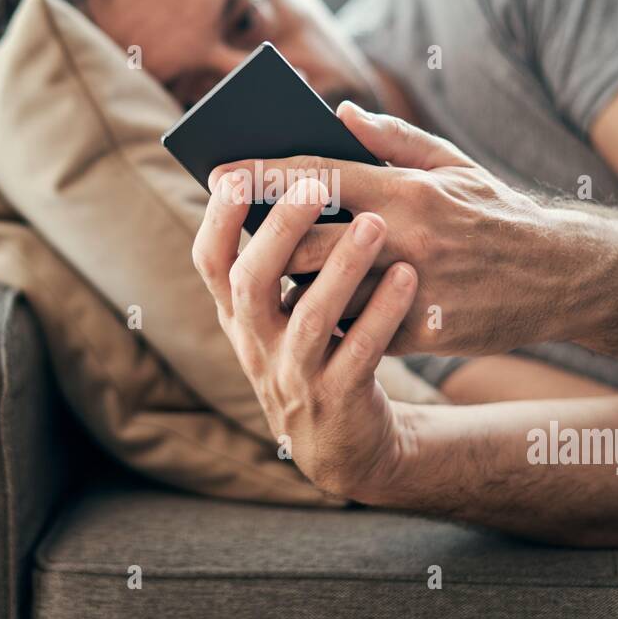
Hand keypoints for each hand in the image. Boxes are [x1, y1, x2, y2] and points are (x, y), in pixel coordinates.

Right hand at [191, 173, 417, 500]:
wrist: (348, 445)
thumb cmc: (324, 350)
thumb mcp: (288, 312)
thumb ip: (288, 254)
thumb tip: (299, 174)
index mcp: (240, 313)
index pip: (210, 260)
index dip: (216, 218)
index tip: (233, 173)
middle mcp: (257, 344)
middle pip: (251, 283)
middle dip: (277, 232)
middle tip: (314, 187)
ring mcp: (295, 375)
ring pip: (309, 318)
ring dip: (340, 267)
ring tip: (374, 224)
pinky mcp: (338, 399)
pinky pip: (360, 352)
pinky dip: (382, 313)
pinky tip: (407, 277)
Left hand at [211, 102, 570, 357]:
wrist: (562, 277)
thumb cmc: (498, 214)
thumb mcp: (454, 165)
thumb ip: (392, 139)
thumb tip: (337, 113)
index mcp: (408, 190)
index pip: (317, 175)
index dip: (262, 174)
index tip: (219, 172)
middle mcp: (406, 238)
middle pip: (306, 240)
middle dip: (261, 238)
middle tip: (231, 232)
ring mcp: (413, 289)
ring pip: (323, 290)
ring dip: (288, 283)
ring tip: (261, 272)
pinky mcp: (422, 334)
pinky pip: (355, 329)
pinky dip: (328, 318)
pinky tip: (308, 310)